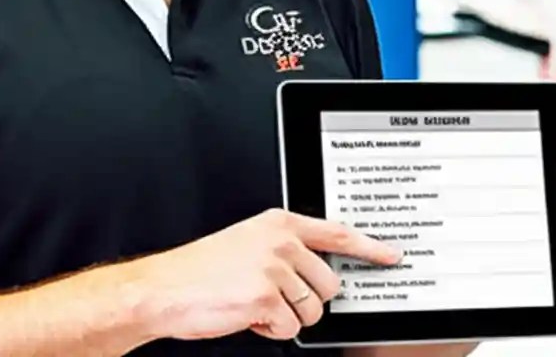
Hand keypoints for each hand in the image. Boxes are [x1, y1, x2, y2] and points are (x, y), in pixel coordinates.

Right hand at [134, 209, 400, 342]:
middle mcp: (281, 243)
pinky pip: (291, 328)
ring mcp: (274, 269)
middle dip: (307, 300)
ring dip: (287, 316)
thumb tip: (315, 273)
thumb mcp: (247, 243)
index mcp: (278, 224)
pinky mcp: (265, 298)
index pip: (338, 233)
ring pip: (312, 310)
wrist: (163, 289)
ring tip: (255, 304)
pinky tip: (248, 316)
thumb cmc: (201, 271)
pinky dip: (271, 330)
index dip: (370, 247)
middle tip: (275, 297)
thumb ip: (284, 250)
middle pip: (329, 284)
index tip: (391, 256)